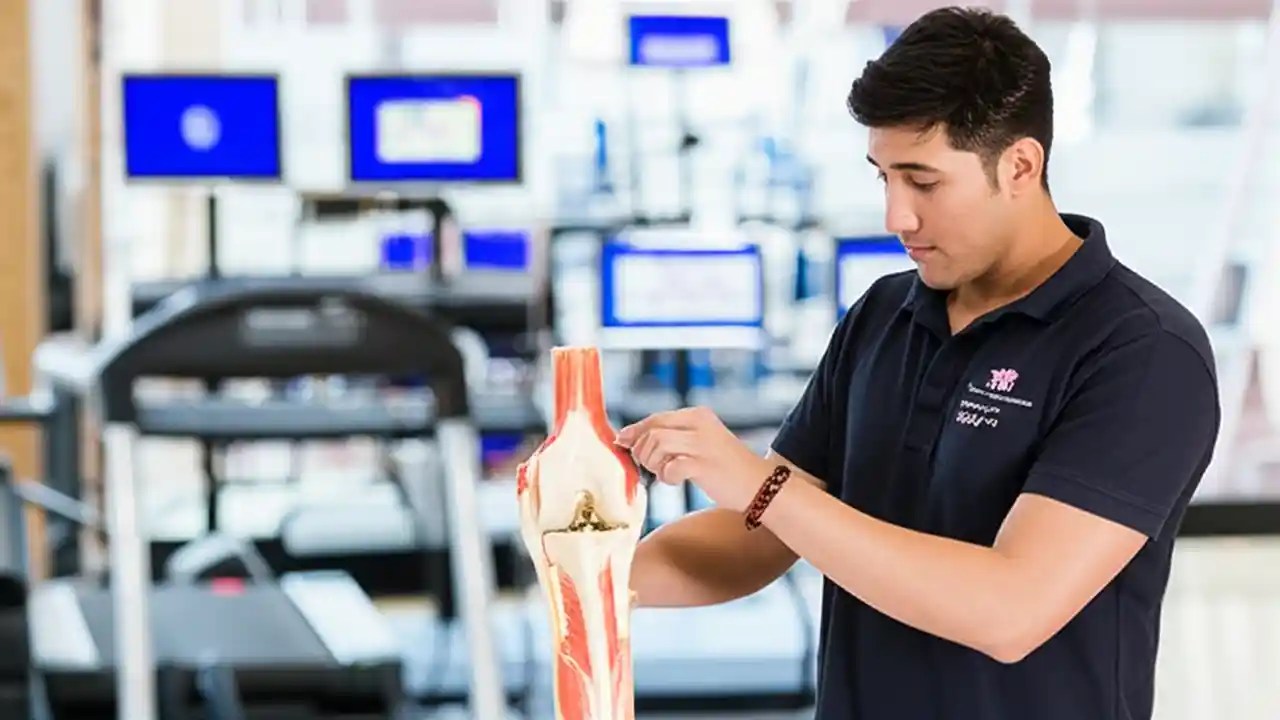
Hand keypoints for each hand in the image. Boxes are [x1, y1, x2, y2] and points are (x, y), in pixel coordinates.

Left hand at [614, 406, 769, 512]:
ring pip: (656, 445)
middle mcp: (699, 424)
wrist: (760, 485)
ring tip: (666, 473)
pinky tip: (678, 480)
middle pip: (652, 430)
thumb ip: (669, 438)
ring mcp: (702, 443)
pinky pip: (670, 467)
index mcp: (698, 415)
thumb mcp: (698, 444)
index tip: (623, 443)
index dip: (635, 431)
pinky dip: (667, 476)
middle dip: (643, 451)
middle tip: (653, 466)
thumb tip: (627, 439)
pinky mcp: (704, 464)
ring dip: (653, 463)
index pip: (655, 418)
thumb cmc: (725, 468)